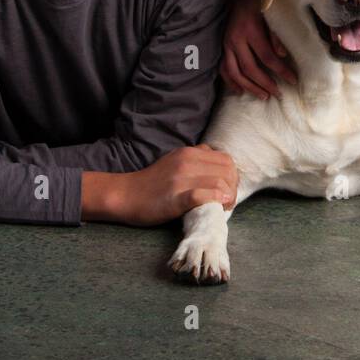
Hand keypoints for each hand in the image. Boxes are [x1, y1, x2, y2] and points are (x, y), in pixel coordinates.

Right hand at [106, 145, 238, 225]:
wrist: (126, 195)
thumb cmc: (153, 182)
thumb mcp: (176, 160)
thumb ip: (198, 159)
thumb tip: (221, 166)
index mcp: (190, 152)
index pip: (226, 159)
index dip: (232, 176)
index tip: (227, 190)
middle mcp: (187, 161)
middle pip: (227, 171)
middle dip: (233, 187)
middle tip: (227, 202)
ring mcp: (180, 179)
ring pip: (219, 183)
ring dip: (227, 197)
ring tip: (222, 207)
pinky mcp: (174, 197)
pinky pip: (202, 196)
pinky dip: (214, 201)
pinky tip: (216, 207)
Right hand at [220, 0, 297, 98]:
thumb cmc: (259, 2)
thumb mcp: (270, 14)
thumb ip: (275, 34)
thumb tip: (282, 55)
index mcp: (250, 30)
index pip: (267, 57)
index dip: (281, 71)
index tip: (293, 80)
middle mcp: (235, 39)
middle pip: (250, 68)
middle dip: (265, 83)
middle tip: (278, 93)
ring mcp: (226, 44)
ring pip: (235, 72)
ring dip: (249, 86)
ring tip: (263, 96)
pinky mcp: (221, 46)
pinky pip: (223, 68)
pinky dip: (231, 81)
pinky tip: (239, 91)